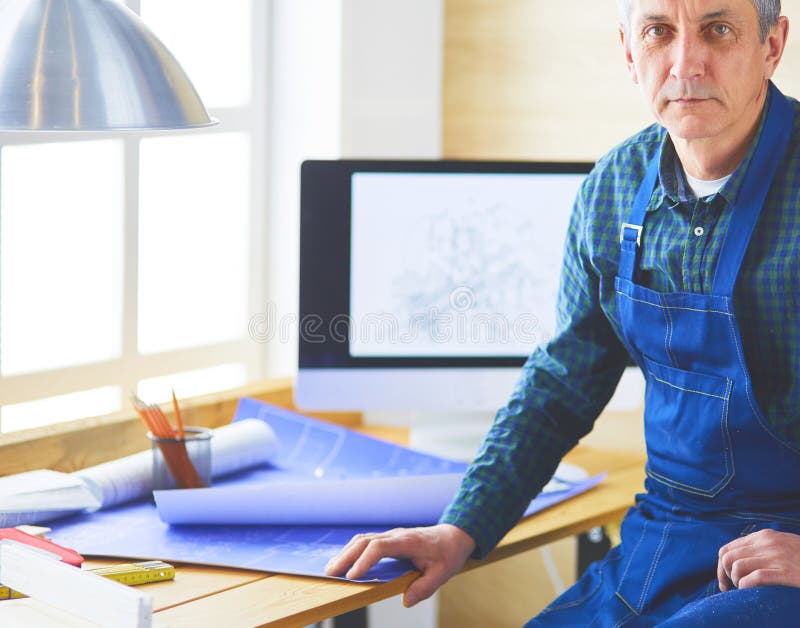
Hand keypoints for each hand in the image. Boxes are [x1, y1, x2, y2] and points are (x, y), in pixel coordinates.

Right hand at [325, 523, 475, 606]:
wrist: (453, 536)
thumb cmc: (448, 553)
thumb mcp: (443, 573)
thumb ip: (425, 587)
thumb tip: (406, 601)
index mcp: (407, 542)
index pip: (379, 547)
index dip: (364, 561)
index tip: (353, 577)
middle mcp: (395, 536)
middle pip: (364, 540)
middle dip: (346, 556)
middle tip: (330, 573)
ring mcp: (391, 536)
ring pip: (362, 539)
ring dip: (346, 553)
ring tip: (331, 569)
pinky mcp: (389, 540)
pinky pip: (366, 542)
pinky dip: (352, 551)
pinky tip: (344, 562)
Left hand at [717, 529, 799, 590]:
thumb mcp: (782, 546)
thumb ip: (762, 549)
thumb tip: (738, 561)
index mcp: (764, 536)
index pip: (728, 548)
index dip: (721, 566)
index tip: (726, 581)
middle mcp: (766, 543)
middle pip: (728, 557)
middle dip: (724, 575)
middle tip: (732, 589)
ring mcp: (776, 556)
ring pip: (737, 566)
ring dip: (736, 581)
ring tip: (744, 590)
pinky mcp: (785, 572)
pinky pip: (754, 577)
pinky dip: (747, 586)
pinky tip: (751, 592)